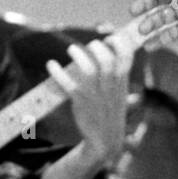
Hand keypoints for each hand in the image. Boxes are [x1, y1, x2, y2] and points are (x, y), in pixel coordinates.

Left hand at [45, 40, 126, 165]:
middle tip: (89, 46)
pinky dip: (57, 72)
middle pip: (106, 58)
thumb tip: (114, 59)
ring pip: (88, 68)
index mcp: (122, 82)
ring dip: (78, 55)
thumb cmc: (110, 115)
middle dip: (97, 47)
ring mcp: (95, 93)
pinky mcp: (80, 101)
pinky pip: (67, 83)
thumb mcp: (121, 95)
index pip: (126, 55)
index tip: (109, 38)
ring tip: (71, 50)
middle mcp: (110, 85)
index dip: (118, 42)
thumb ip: (119, 78)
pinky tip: (51, 65)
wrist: (104, 141)